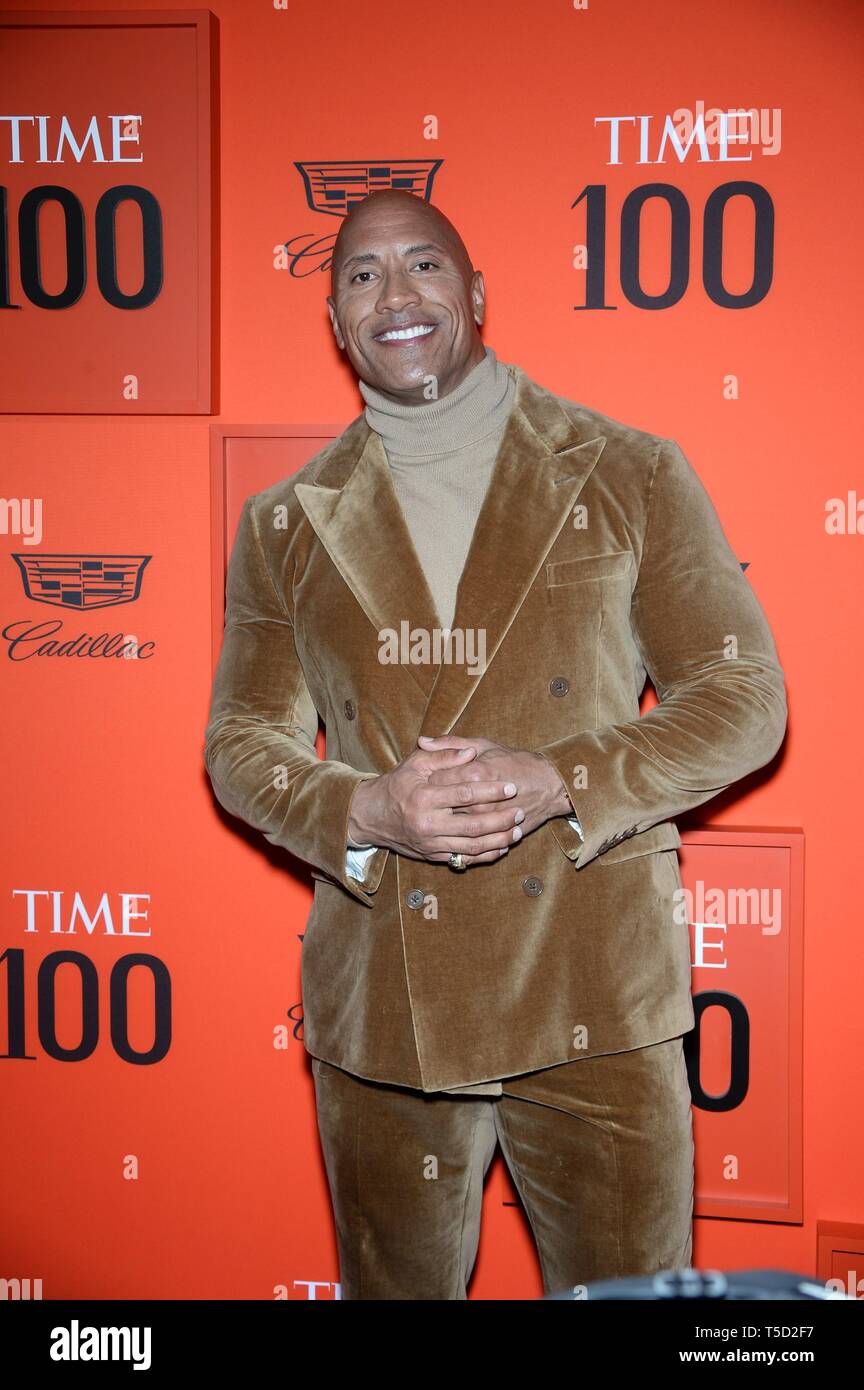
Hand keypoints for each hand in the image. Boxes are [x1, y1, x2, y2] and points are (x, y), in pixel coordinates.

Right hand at [347, 740, 524, 865]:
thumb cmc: (397, 785)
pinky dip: (485, 856)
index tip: (511, 785)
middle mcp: (428, 823)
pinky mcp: (432, 856)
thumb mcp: (415, 764)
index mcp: (424, 797)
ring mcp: (430, 843)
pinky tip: (501, 848)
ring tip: (517, 830)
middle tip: (520, 810)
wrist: (372, 816)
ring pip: (472, 846)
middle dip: (501, 819)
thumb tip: (470, 753)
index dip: (491, 790)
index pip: (465, 793)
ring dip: (498, 839)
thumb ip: (443, 755)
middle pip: (473, 824)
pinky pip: (464, 859)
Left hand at [418, 734, 573, 840]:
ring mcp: (488, 819)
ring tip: (441, 820)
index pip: (438, 780)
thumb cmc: (516, 761)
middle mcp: (479, 799)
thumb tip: (421, 741)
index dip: (428, 781)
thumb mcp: (484, 744)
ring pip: (457, 827)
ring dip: (446, 825)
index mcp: (474, 772)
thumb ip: (450, 744)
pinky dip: (463, 842)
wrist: (551, 785)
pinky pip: (473, 843)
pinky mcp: (497, 834)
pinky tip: (456, 837)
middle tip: (430, 802)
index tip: (423, 781)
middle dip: (434, 805)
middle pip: (444, 806)